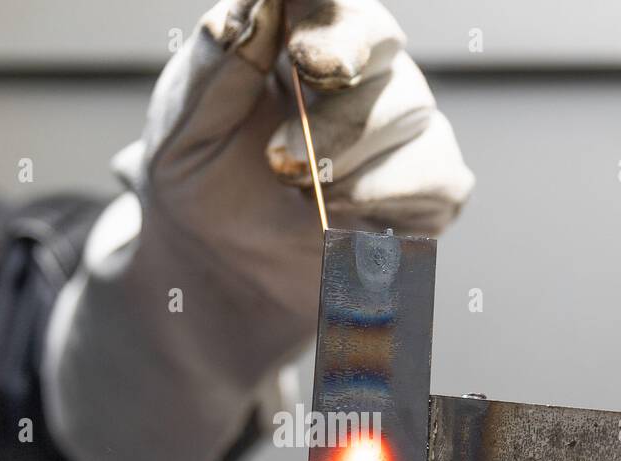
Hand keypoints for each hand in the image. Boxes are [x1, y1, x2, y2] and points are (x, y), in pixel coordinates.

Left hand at [43, 0, 473, 460]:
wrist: (222, 274)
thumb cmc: (200, 188)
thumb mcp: (181, 129)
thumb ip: (215, 65)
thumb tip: (261, 2)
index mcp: (297, 34)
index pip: (331, 3)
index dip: (328, 22)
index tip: (303, 58)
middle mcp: (360, 68)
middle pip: (382, 44)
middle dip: (335, 108)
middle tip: (280, 163)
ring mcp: (400, 125)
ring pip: (410, 110)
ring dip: (348, 158)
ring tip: (300, 196)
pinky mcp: (429, 186)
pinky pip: (439, 175)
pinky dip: (389, 195)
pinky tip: (342, 215)